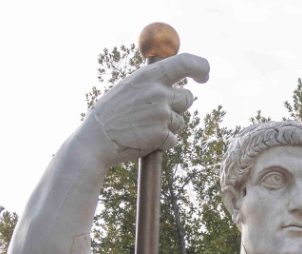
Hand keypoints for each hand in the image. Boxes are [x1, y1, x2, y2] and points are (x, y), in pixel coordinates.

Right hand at [85, 52, 209, 164]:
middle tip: (159, 112)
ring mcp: (162, 114)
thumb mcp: (128, 87)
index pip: (185, 63)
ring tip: (144, 128)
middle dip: (179, 106)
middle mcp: (159, 92)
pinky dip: (163, 142)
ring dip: (168, 127)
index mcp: (150, 76)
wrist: (97, 140)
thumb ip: (151, 80)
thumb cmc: (111, 113)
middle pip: (188, 98)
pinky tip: (144, 139)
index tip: (205, 75)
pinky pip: (174, 139)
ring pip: (180, 121)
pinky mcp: (163, 135)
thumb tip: (172, 72)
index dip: (200, 67)